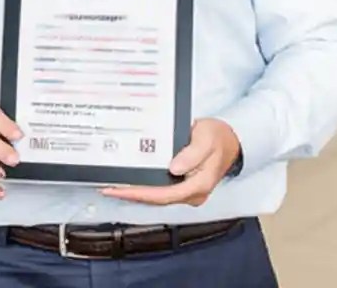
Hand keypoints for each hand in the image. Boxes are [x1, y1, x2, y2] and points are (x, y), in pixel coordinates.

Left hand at [101, 119, 241, 206]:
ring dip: (135, 192)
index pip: (165, 194)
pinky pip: (159, 189)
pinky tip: (128, 182)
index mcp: (199, 184)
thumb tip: (175, 168)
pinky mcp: (181, 185)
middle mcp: (192, 192)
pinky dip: (143, 187)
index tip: (120, 190)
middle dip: (131, 195)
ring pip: (156, 196)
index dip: (140, 194)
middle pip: (157, 198)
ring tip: (111, 186)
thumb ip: (192, 154)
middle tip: (107, 188)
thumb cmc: (218, 138)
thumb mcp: (207, 139)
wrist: (230, 140)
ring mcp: (186, 190)